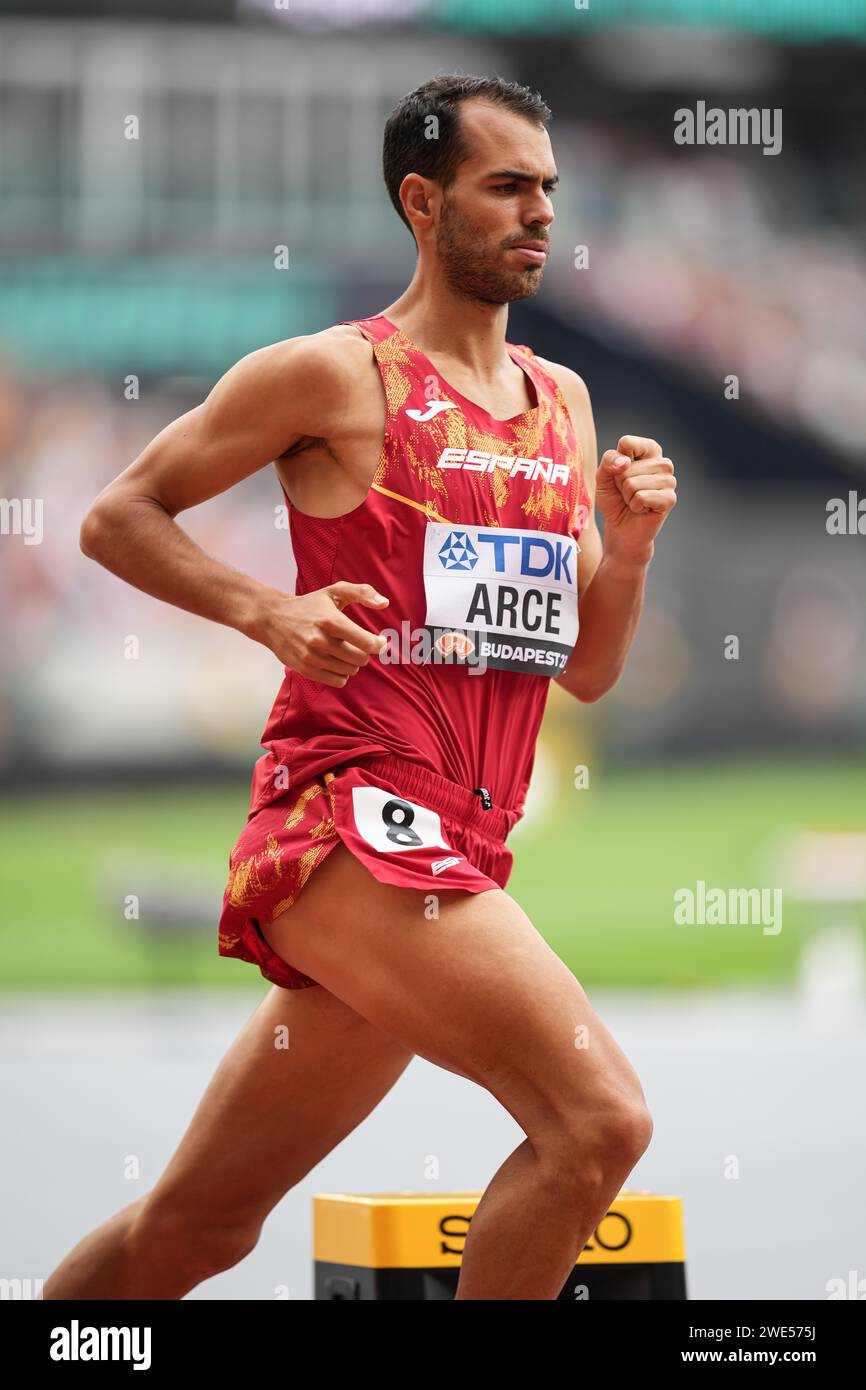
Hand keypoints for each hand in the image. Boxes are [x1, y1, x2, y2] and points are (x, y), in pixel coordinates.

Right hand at [252, 580, 388, 687]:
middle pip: (360, 659)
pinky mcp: (305, 670)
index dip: (378, 644)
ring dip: (352, 663)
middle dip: (363, 653)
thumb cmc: (308, 605)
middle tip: (358, 645)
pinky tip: (335, 662)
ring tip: (343, 652)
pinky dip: (342, 674)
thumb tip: (384, 603)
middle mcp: (320, 640)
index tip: (379, 642)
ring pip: (350, 671)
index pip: (366, 642)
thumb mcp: (334, 591)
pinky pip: (338, 681)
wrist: (272, 619)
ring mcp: (311, 657)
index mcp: (330, 620)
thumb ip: (362, 592)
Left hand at [595, 435, 677, 560]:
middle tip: (627, 493)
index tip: (619, 474)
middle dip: (620, 484)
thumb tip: (625, 462)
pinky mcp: (670, 499)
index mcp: (649, 450)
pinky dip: (635, 506)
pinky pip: (641, 497)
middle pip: (626, 467)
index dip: (615, 462)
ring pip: (633, 483)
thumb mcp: (603, 478)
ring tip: (634, 501)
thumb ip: (609, 462)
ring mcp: (669, 481)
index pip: (627, 442)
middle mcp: (663, 463)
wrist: (621, 528)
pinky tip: (641, 509)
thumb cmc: (615, 500)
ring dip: (627, 496)